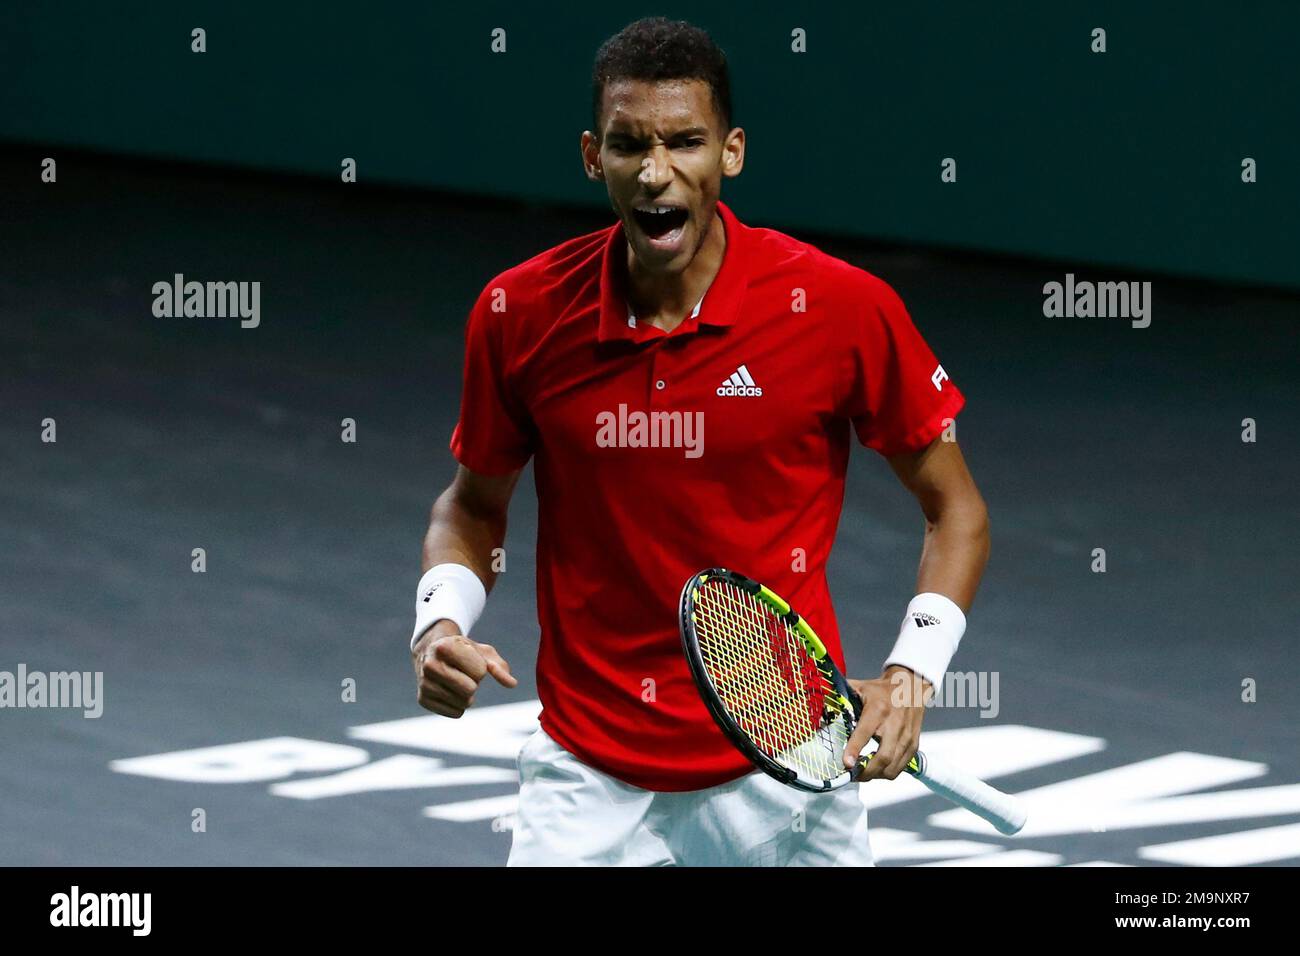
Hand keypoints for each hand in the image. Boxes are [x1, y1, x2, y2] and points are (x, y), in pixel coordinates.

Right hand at [412, 619, 516, 716]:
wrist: (432, 652)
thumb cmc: (463, 651)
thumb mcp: (482, 652)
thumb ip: (499, 666)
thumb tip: (512, 684)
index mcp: (445, 647)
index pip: (479, 671)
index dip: (480, 668)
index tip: (469, 660)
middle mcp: (430, 665)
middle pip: (470, 689)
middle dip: (474, 683)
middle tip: (464, 673)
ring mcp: (424, 683)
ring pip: (464, 703)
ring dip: (467, 695)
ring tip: (456, 680)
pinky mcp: (422, 700)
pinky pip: (456, 713)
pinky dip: (459, 705)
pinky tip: (449, 691)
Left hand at [844, 665, 932, 780]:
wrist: (910, 685)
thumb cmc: (880, 690)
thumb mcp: (859, 688)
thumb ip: (841, 697)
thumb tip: (819, 705)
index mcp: (878, 709)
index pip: (865, 732)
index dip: (854, 749)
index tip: (846, 764)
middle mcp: (894, 724)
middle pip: (883, 757)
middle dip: (866, 772)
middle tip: (852, 775)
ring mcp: (906, 737)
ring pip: (892, 767)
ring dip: (875, 776)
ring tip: (862, 773)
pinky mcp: (913, 745)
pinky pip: (900, 767)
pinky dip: (887, 773)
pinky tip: (876, 769)